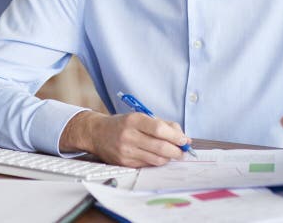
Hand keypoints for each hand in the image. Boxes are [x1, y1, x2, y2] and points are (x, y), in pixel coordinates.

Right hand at [60, 110, 190, 166]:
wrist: (97, 133)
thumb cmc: (122, 124)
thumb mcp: (140, 117)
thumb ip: (162, 124)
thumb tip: (182, 136)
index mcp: (134, 120)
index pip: (159, 129)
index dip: (176, 136)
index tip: (185, 140)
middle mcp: (129, 135)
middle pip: (160, 147)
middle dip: (176, 151)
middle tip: (183, 151)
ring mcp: (126, 151)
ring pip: (156, 159)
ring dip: (169, 158)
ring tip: (172, 154)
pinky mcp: (125, 163)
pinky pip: (148, 165)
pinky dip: (157, 161)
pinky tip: (158, 156)